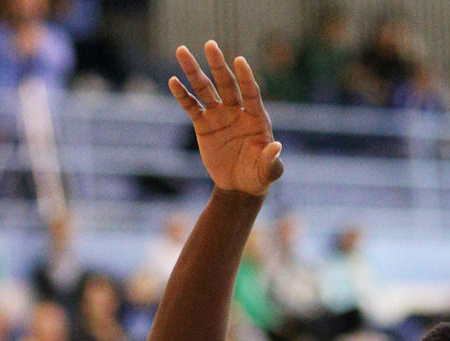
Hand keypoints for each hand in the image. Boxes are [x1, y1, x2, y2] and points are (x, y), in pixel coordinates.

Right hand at [169, 41, 283, 196]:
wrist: (239, 185)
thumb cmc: (258, 176)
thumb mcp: (267, 172)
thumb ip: (272, 161)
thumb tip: (276, 147)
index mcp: (255, 117)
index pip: (251, 92)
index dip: (245, 78)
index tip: (240, 61)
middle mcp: (237, 110)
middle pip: (226, 84)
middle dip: (218, 65)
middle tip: (210, 45)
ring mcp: (219, 115)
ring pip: (205, 89)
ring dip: (194, 71)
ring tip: (182, 51)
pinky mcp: (204, 125)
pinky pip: (192, 107)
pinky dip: (182, 95)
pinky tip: (173, 81)